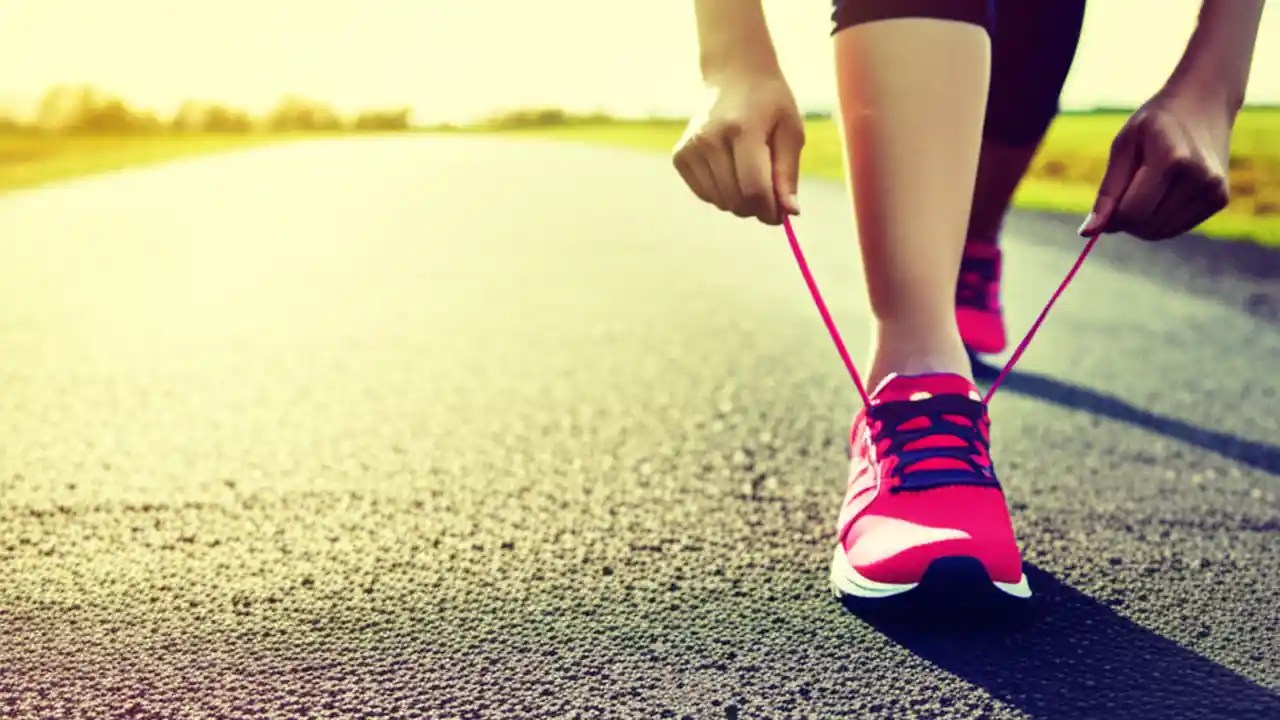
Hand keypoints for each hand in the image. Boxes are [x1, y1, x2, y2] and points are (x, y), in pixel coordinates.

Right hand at [672, 72, 804, 225]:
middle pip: (737, 200)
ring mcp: (691, 148)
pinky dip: (723, 193)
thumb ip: (788, 174)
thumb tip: (789, 212)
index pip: (754, 189)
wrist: (733, 75)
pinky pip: (706, 195)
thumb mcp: (790, 132)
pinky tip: (731, 170)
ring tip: (751, 174)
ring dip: (741, 201)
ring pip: (721, 202)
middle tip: (771, 194)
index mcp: (742, 129)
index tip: (781, 215)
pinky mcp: (680, 156)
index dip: (770, 210)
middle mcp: (710, 139)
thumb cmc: (769, 104)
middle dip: (758, 207)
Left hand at [1079, 92, 1232, 240]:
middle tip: (1126, 193)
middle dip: (1126, 220)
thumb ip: (1108, 191)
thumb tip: (1088, 232)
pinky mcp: (1220, 199)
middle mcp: (1198, 177)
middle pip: (1146, 226)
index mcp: (1171, 158)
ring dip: (1143, 223)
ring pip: (1161, 232)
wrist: (1203, 104)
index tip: (1107, 205)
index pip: (1131, 212)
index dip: (1112, 217)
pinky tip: (1163, 194)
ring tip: (1145, 190)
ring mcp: (1214, 190)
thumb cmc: (1155, 123)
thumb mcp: (1123, 146)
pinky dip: (1161, 220)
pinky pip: (1177, 228)